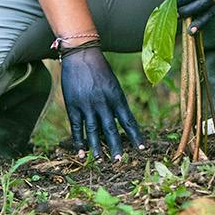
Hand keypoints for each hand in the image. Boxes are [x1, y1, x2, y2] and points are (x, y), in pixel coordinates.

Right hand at [58, 43, 143, 158]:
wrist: (81, 54)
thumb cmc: (100, 69)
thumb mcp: (113, 84)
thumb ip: (116, 103)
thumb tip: (120, 122)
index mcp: (117, 96)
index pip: (129, 120)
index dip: (135, 136)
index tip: (141, 149)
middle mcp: (103, 102)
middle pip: (111, 129)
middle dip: (116, 146)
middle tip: (120, 161)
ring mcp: (87, 104)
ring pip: (94, 131)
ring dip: (97, 147)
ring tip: (101, 160)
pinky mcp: (73, 105)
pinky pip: (77, 127)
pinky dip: (79, 140)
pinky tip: (82, 152)